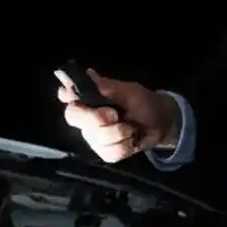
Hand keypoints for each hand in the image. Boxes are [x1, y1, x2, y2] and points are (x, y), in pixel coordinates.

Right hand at [54, 67, 179, 162]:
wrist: (161, 123)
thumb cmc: (144, 103)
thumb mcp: (130, 92)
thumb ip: (108, 87)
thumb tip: (88, 74)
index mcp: (89, 98)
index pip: (65, 95)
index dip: (68, 96)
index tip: (75, 97)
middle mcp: (85, 117)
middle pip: (74, 118)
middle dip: (98, 119)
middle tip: (116, 115)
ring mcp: (92, 136)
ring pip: (96, 138)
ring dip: (119, 133)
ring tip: (130, 128)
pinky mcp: (103, 151)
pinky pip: (109, 152)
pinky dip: (124, 146)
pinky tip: (130, 140)